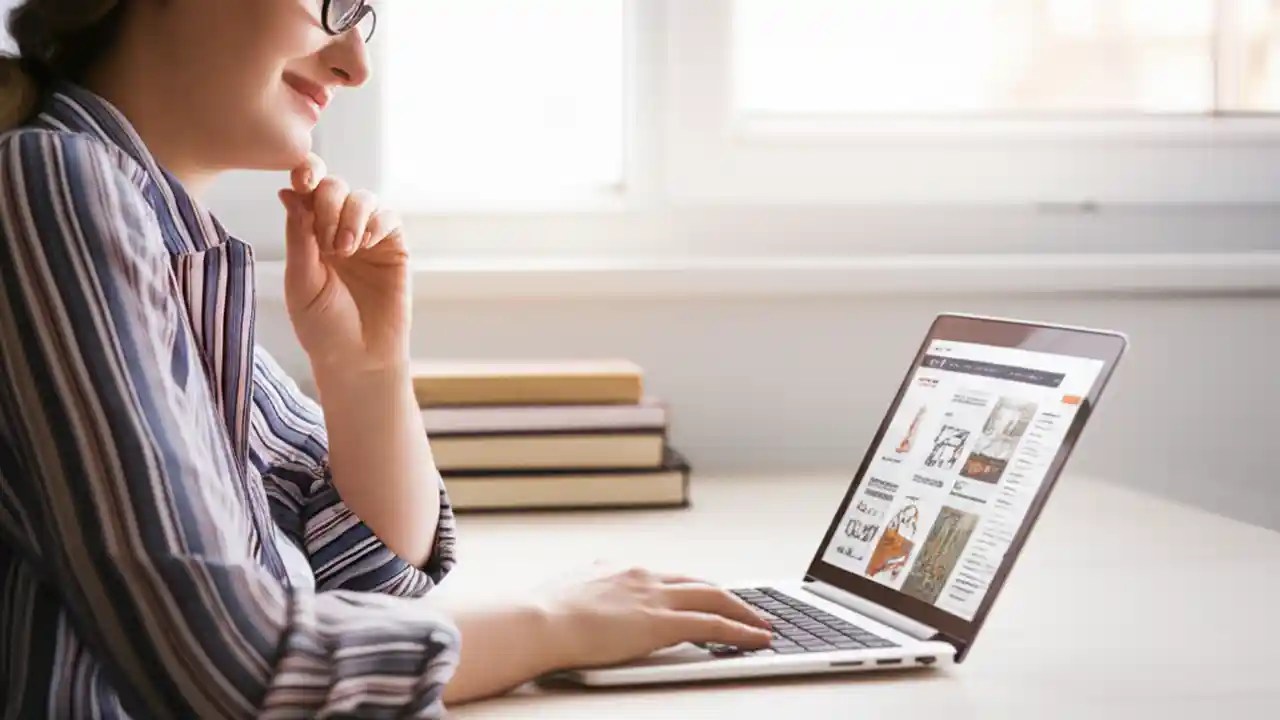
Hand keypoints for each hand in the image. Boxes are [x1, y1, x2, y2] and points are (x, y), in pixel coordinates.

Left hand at [278, 153, 408, 373]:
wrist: (358, 359)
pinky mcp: (394, 249)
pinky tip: (364, 245)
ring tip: (344, 250)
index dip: (305, 174)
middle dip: (328, 202)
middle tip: (326, 240)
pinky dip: (376, 223)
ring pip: (363, 198)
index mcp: (308, 235)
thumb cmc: (322, 328)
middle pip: (334, 187)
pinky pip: (389, 218)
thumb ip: (298, 236)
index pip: (306, 190)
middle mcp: (338, 230)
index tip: (300, 181)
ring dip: (351, 216)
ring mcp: (368, 238)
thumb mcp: (300, 281)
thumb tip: (287, 191)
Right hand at [537, 564, 772, 669]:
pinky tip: (757, 639)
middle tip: (748, 608)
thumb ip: (584, 588)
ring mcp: (654, 597)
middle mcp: (643, 576)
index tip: (705, 597)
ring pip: (714, 598)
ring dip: (743, 611)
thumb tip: (580, 589)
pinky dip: (740, 630)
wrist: (537, 621)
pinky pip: (713, 625)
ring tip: (763, 624)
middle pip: (698, 582)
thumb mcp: (567, 590)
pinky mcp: (661, 623)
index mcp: (620, 569)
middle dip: (726, 596)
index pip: (667, 577)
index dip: (692, 589)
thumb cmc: (541, 615)